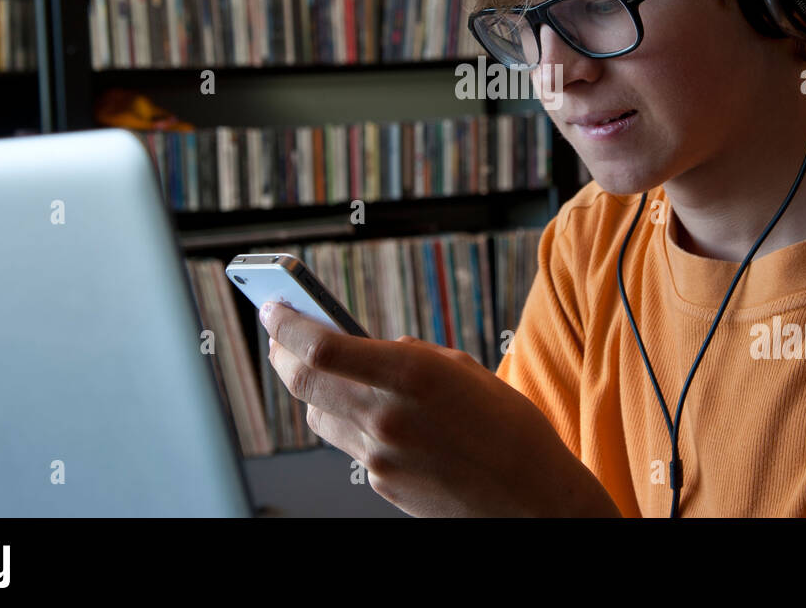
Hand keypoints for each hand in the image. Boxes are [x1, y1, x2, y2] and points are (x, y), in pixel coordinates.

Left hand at [260, 301, 619, 517]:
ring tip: (323, 372)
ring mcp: (379, 458)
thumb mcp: (461, 369)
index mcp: (411, 376)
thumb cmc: (509, 427)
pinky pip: (350, 447)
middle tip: (281, 337)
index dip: (287, 325)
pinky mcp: (381, 486)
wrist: (532, 499)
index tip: (273, 307)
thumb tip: (367, 348)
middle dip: (283, 354)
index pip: (321, 347)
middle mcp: (386, 418)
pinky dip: (352, 425)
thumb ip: (407, 356)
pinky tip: (375, 415)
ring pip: (318, 416)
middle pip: (303, 382)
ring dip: (314, 391)